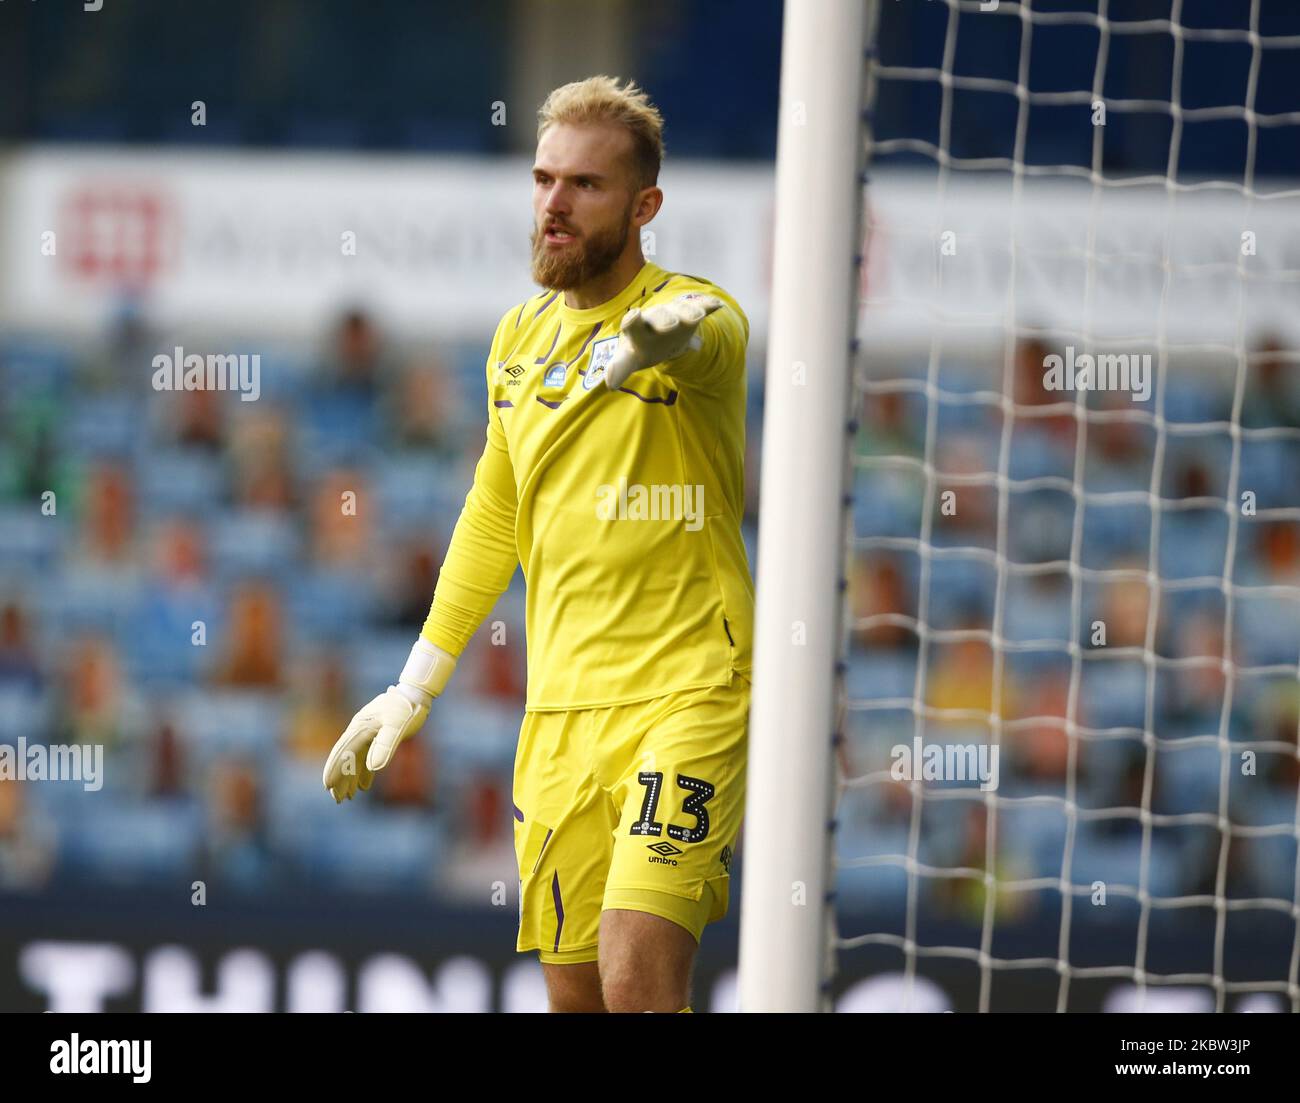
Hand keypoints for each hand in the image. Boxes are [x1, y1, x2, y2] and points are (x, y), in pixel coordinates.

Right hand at [322, 638, 455, 802]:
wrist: (416, 694)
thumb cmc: (407, 708)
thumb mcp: (398, 726)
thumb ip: (385, 745)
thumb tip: (373, 768)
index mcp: (360, 728)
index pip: (343, 752)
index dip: (335, 769)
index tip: (328, 786)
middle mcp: (359, 730)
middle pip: (345, 758)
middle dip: (340, 779)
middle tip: (337, 799)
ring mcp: (367, 733)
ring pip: (354, 759)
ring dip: (350, 778)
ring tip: (347, 797)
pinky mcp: (376, 736)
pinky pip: (366, 757)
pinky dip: (364, 772)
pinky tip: (364, 786)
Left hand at [604, 292, 722, 389]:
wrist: (660, 332)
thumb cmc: (643, 346)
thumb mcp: (629, 358)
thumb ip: (620, 368)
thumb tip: (609, 383)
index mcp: (638, 329)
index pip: (633, 325)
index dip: (633, 321)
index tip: (634, 316)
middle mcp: (656, 318)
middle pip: (660, 317)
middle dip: (665, 320)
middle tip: (670, 326)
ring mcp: (675, 314)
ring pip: (681, 311)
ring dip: (689, 313)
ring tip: (699, 315)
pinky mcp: (691, 313)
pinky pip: (700, 307)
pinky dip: (708, 305)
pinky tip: (717, 305)